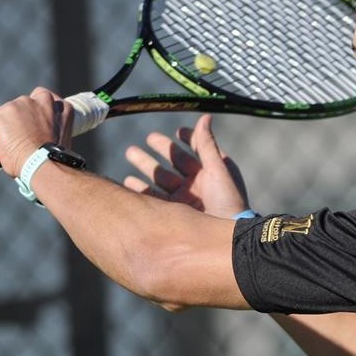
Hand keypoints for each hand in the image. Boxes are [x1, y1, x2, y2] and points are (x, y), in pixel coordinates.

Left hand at [0, 87, 73, 175]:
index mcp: (61, 108)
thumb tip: (37, 140)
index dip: (37, 111)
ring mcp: (21, 104)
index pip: (45, 99)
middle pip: (23, 104)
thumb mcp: (59, 139)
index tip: (34, 121)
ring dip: (5, 124)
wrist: (42, 163)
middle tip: (18, 135)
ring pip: (6, 112)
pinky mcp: (2, 113)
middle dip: (19, 117)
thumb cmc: (53, 159)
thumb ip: (50, 130)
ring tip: (4, 144)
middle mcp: (41, 101)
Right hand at [123, 114, 249, 218]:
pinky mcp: (172, 214)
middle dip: (160, 149)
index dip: (188, 140)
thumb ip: (207, 144)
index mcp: (210, 173)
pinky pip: (152, 199)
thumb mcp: (217, 170)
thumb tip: (206, 117)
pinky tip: (127, 181)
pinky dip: (139, 189)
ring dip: (145, 166)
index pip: (197, 151)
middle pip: (174, 163)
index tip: (178, 131)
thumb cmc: (228, 202)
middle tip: (147, 138)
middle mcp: (195, 185)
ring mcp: (182, 199)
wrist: (225, 239)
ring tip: (130, 152)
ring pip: (159, 178)